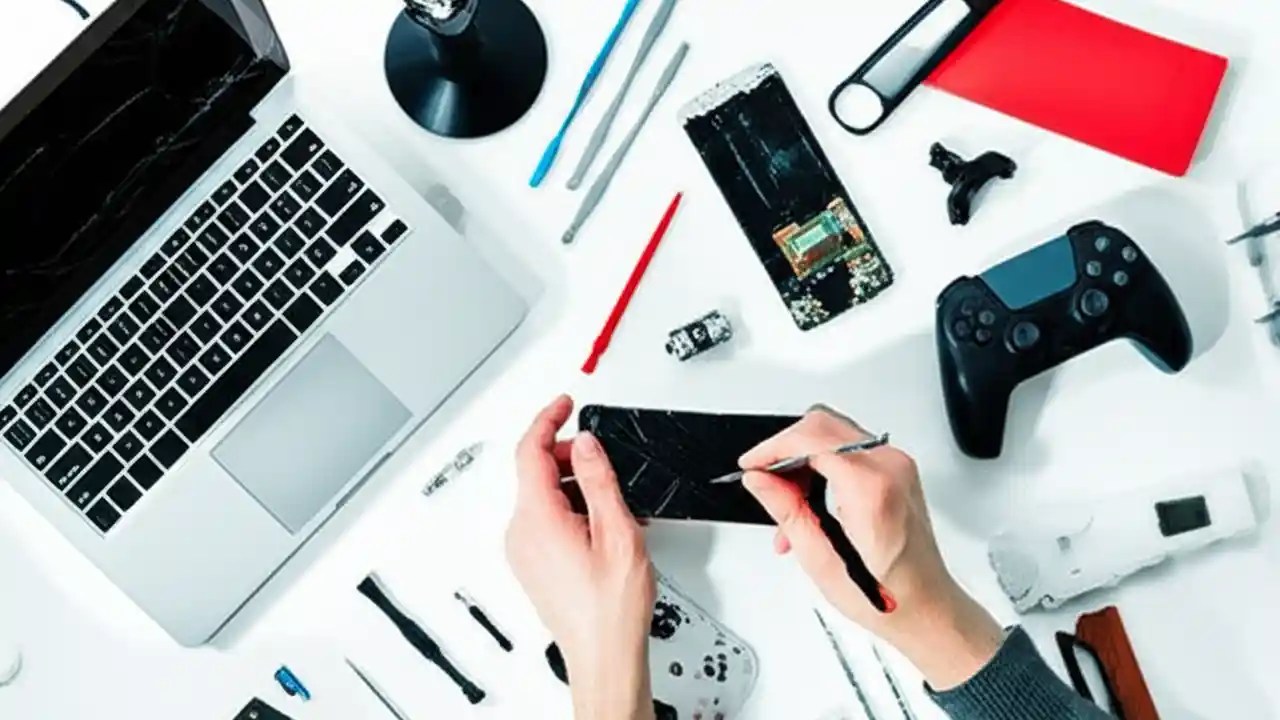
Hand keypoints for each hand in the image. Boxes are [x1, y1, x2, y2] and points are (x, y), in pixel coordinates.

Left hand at [506, 395, 656, 719]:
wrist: (603, 654)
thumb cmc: (610, 607)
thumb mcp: (617, 531)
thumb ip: (598, 479)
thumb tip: (585, 443)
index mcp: (537, 518)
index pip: (529, 450)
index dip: (548, 418)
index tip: (566, 403)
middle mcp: (521, 532)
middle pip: (534, 471)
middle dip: (567, 455)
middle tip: (603, 460)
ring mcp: (523, 550)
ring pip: (541, 496)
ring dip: (572, 485)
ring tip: (612, 503)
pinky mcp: (532, 563)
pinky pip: (544, 519)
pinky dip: (569, 508)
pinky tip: (601, 523)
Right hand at [741, 407, 1003, 689]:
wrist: (926, 605)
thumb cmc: (888, 595)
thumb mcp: (820, 559)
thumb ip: (787, 510)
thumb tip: (760, 480)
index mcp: (871, 489)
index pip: (811, 439)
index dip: (772, 448)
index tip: (753, 464)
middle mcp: (890, 467)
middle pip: (822, 426)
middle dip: (785, 449)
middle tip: (765, 480)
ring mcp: (897, 465)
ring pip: (833, 434)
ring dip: (803, 459)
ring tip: (788, 501)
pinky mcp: (897, 469)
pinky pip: (849, 449)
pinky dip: (822, 464)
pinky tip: (808, 497)